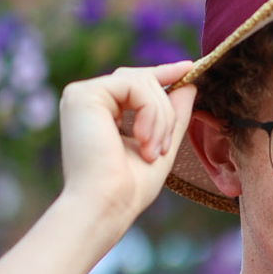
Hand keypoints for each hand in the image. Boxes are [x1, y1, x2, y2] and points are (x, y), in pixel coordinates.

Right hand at [55, 62, 197, 230]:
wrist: (107, 205)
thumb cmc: (130, 187)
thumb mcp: (161, 145)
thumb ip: (173, 115)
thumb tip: (190, 84)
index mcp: (100, 111)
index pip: (135, 82)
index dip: (164, 73)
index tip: (189, 68)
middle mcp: (88, 99)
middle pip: (143, 80)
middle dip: (165, 112)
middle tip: (163, 149)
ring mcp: (82, 94)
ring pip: (143, 82)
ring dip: (160, 118)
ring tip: (153, 151)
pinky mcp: (83, 94)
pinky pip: (135, 86)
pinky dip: (150, 113)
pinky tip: (142, 140)